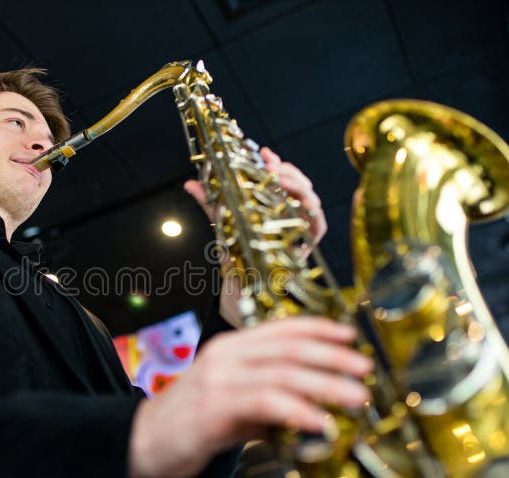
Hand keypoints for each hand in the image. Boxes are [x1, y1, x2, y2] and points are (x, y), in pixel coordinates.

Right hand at [127, 317, 371, 477]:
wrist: (140, 442)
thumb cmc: (187, 423)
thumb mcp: (232, 405)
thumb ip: (268, 404)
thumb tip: (311, 414)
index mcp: (230, 348)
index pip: (281, 329)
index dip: (318, 327)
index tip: (349, 333)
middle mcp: (226, 355)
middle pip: (289, 347)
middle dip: (332, 355)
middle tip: (363, 368)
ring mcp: (219, 378)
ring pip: (284, 371)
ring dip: (326, 383)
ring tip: (355, 397)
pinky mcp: (215, 405)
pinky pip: (266, 401)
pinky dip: (298, 410)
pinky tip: (319, 422)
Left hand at [184, 148, 326, 325]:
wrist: (239, 295)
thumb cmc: (234, 259)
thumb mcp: (223, 225)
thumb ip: (211, 203)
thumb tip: (190, 182)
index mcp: (272, 205)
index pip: (281, 178)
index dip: (276, 163)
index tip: (263, 152)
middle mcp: (288, 215)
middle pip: (299, 184)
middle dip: (287, 171)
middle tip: (270, 165)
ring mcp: (299, 230)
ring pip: (311, 199)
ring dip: (299, 185)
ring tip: (280, 179)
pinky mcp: (306, 247)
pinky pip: (318, 226)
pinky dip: (313, 213)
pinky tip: (302, 203)